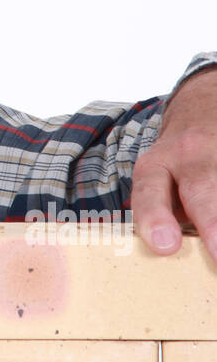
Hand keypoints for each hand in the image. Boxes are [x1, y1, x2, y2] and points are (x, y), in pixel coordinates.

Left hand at [131, 67, 216, 262]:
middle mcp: (188, 155)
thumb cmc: (177, 163)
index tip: (165, 245)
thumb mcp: (159, 179)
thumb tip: (173, 250)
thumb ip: (164, 210)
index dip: (156, 216)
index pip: (150, 190)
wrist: (203, 111)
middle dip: (211, 222)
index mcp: (156, 165)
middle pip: (201, 187)